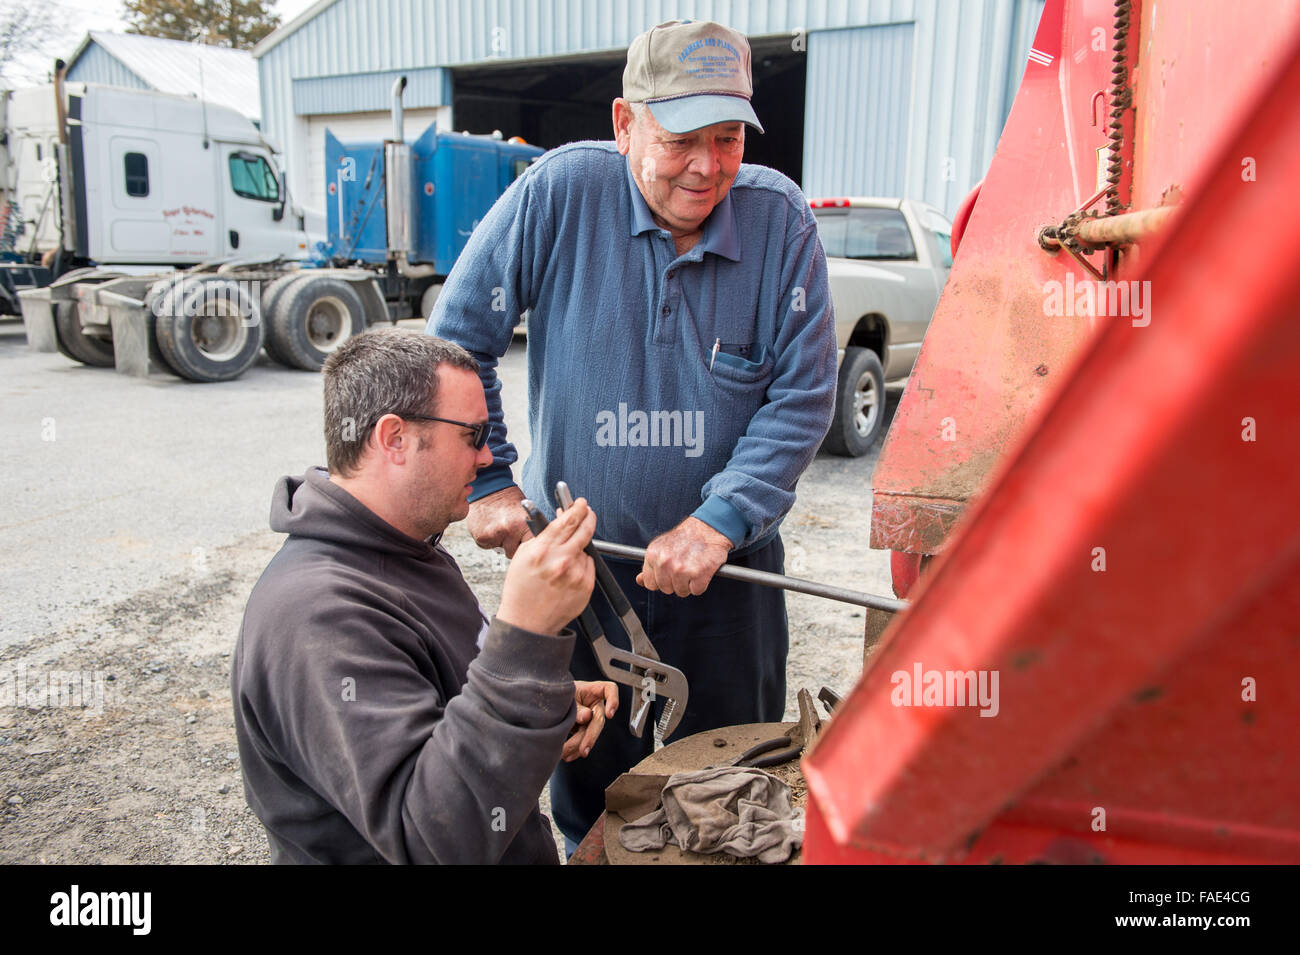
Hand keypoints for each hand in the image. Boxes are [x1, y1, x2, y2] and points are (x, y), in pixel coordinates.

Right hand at [466, 485, 531, 556]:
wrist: (488, 488)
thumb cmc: (509, 501)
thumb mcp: (526, 513)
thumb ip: (530, 531)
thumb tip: (535, 547)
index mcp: (525, 524)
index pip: (531, 548)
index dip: (528, 548)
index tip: (526, 545)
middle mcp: (510, 530)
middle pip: (514, 553)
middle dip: (512, 545)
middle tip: (510, 532)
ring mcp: (495, 534)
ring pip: (501, 550)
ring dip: (500, 542)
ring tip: (499, 527)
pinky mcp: (482, 537)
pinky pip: (487, 546)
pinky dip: (488, 539)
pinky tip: (489, 527)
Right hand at [496, 497, 596, 634]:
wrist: (527, 622)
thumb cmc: (521, 590)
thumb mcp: (523, 556)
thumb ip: (542, 536)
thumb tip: (560, 518)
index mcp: (542, 550)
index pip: (567, 520)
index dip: (577, 508)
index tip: (581, 503)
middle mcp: (561, 560)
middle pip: (584, 529)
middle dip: (588, 517)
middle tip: (588, 513)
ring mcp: (575, 574)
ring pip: (585, 550)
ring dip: (578, 549)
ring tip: (561, 564)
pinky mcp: (585, 586)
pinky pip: (589, 566)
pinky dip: (581, 566)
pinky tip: (567, 575)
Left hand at [562, 681, 618, 761]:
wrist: (551, 700)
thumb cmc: (560, 693)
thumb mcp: (566, 696)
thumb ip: (577, 706)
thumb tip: (587, 716)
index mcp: (593, 690)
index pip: (609, 689)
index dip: (613, 700)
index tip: (609, 714)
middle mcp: (594, 705)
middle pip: (598, 720)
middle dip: (591, 736)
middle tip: (584, 749)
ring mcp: (589, 718)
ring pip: (589, 733)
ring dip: (578, 745)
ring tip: (565, 753)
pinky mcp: (582, 729)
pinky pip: (582, 740)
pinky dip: (575, 749)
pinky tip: (569, 755)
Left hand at [636, 517, 732, 596]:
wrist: (709, 528)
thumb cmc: (686, 537)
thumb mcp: (662, 547)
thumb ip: (650, 565)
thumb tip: (640, 580)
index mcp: (653, 555)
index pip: (650, 583)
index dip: (660, 581)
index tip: (668, 573)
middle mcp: (665, 562)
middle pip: (666, 589)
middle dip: (675, 582)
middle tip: (684, 567)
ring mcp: (681, 569)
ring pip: (681, 592)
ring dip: (688, 584)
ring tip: (692, 567)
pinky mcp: (698, 575)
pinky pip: (696, 591)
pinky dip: (701, 584)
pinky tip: (701, 570)